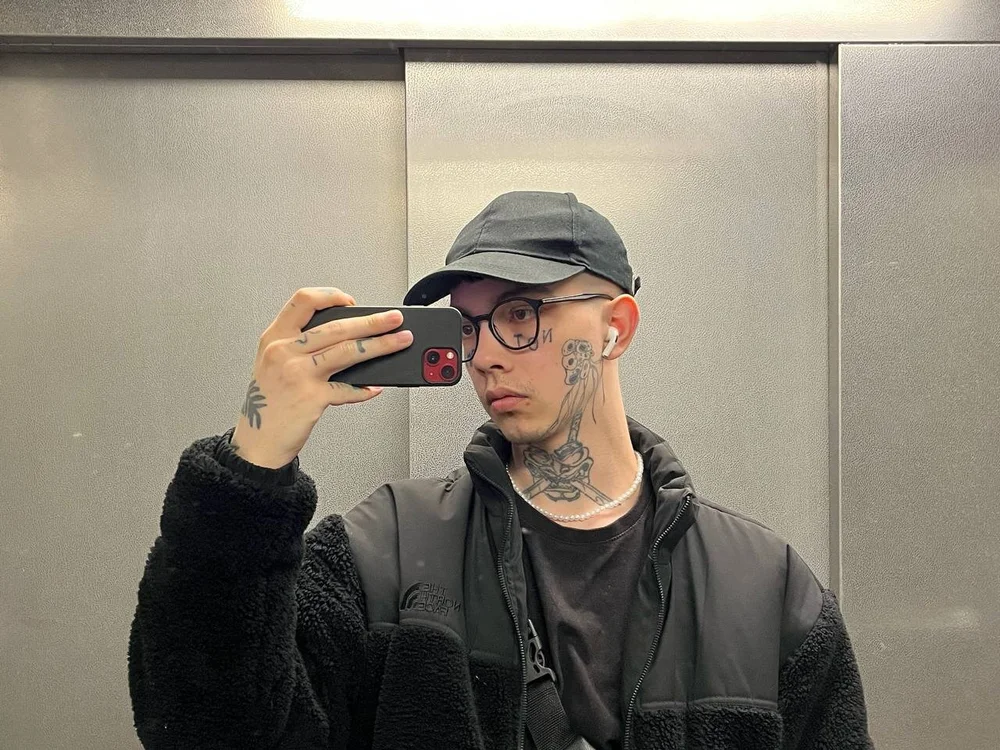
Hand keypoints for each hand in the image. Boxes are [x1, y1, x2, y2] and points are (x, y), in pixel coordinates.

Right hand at [230, 287, 412, 467]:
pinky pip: (347, 389)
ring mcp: (298, 374)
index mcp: (274, 337)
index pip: (303, 300)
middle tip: (394, 319)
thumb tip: (346, 335)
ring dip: (380, 345)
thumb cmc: (267, 404)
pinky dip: (365, 390)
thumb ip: (300, 345)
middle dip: (372, 321)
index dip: (330, 296)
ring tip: (400, 341)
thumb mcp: (273, 364)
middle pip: (337, 326)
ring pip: (348, 350)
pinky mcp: (311, 398)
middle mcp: (284, 351)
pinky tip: (376, 388)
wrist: (257, 442)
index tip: (352, 302)